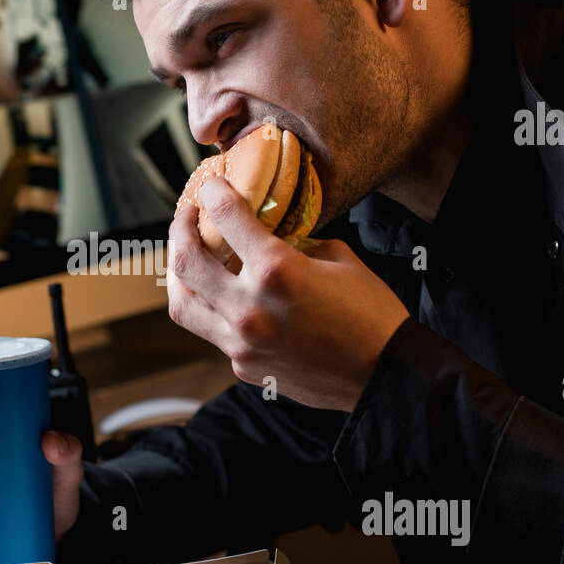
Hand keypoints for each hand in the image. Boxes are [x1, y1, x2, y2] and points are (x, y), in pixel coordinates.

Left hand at [167, 175, 409, 411]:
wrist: (384, 376)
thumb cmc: (371, 314)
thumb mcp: (339, 258)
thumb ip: (297, 242)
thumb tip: (272, 232)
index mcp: (276, 270)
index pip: (225, 216)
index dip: (212, 193)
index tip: (210, 187)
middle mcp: (249, 308)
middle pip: (185, 261)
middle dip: (180, 230)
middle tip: (187, 217)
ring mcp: (241, 343)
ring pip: (183, 304)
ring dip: (178, 275)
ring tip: (186, 258)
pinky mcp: (243, 366)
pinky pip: (214, 333)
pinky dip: (214, 310)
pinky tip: (224, 297)